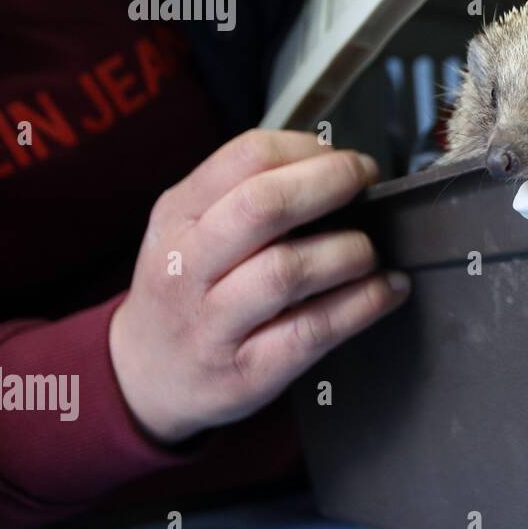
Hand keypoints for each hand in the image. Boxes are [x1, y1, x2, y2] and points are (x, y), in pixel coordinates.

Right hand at [110, 130, 408, 442]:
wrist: (141, 378)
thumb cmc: (187, 290)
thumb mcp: (190, 229)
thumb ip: (246, 195)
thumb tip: (336, 168)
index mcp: (177, 215)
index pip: (245, 158)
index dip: (308, 151)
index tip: (344, 160)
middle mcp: (187, 266)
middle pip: (264, 207)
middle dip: (330, 184)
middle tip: (366, 185)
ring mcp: (213, 323)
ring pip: (288, 271)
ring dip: (348, 251)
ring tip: (370, 251)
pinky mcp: (247, 372)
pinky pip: (312, 330)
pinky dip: (362, 305)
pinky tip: (387, 290)